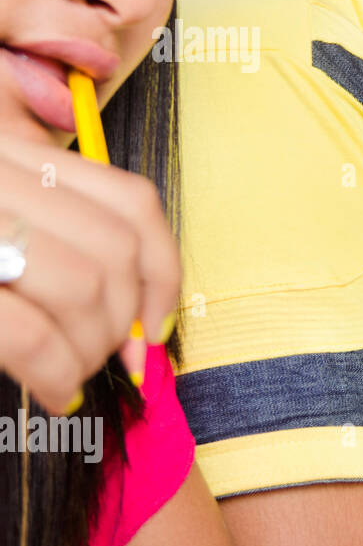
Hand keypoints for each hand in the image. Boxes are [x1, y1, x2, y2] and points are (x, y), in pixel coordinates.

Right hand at [0, 134, 179, 413]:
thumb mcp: (8, 215)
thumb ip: (59, 217)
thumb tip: (136, 276)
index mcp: (10, 153)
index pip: (133, 201)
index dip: (163, 271)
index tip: (156, 325)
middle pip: (116, 248)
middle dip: (125, 320)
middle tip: (108, 359)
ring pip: (84, 287)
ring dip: (90, 350)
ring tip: (70, 376)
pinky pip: (31, 336)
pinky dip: (55, 374)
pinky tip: (53, 392)